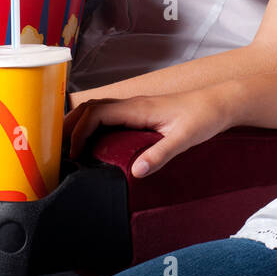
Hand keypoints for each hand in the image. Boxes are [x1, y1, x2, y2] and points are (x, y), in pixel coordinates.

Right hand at [63, 87, 230, 177]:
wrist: (220, 103)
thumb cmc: (204, 117)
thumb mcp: (184, 139)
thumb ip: (160, 154)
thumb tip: (136, 172)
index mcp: (138, 108)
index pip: (97, 114)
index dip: (79, 132)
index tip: (72, 154)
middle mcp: (133, 104)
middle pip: (90, 108)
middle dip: (69, 125)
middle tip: (55, 148)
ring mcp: (136, 107)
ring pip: (98, 109)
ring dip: (79, 123)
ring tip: (66, 146)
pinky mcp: (141, 112)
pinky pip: (109, 114)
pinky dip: (92, 125)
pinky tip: (92, 142)